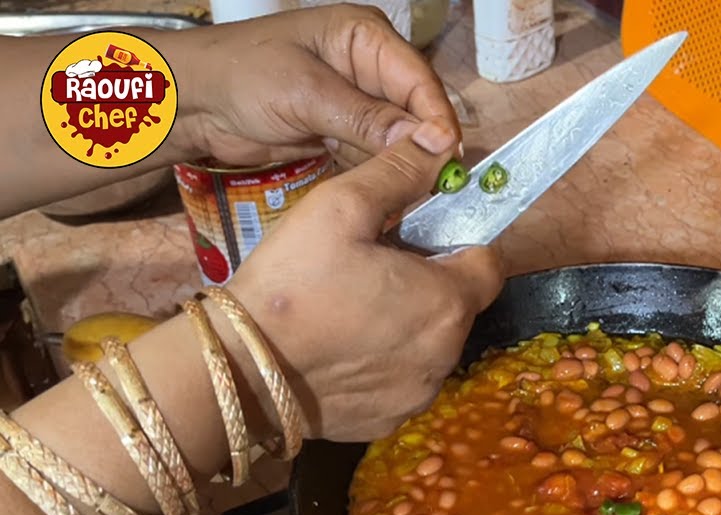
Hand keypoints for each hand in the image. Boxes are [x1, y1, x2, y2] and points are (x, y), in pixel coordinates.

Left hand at [173, 5, 459, 167]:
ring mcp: (356, 101)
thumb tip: (429, 141)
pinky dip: (375, 171)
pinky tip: (377, 188)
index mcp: (365, 37)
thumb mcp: (307, 94)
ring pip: (398, 138)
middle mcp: (369, 67)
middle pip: (415, 110)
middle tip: (433, 182)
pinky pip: (374, 154)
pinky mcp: (342, 131)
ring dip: (398, 163)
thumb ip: (368, 119)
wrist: (190, 102)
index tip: (448, 157)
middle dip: (421, 144)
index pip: (419, 79)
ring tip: (406, 191)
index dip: (436, 119)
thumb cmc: (242, 76)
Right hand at [224, 124, 502, 440]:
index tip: (416, 234)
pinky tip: (340, 347)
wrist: (238, 370)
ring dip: (406, 323)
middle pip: (457, 304)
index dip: (457, 240)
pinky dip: (383, 362)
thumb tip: (441, 146)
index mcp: (447, 303)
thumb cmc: (291, 283)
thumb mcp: (340, 207)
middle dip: (427, 281)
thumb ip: (399, 174)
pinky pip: (402, 380)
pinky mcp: (388, 421)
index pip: (487, 263)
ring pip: (430, 344)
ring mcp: (418, 395)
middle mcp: (446, 356)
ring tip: (350, 307)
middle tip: (371, 266)